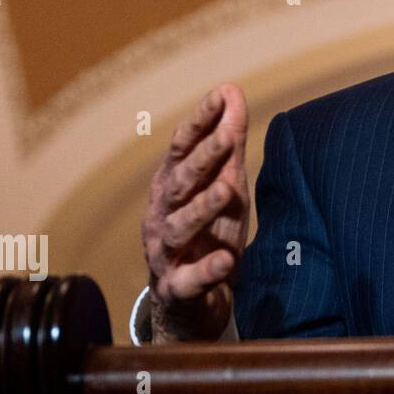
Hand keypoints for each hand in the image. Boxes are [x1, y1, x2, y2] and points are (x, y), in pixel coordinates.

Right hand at [141, 83, 250, 341]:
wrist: (190, 302)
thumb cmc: (207, 231)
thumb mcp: (222, 184)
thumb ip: (227, 143)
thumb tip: (231, 91)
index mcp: (171, 186)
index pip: (182, 147)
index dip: (201, 120)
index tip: (223, 94)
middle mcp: (162, 214)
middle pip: (180, 183)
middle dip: (202, 159)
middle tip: (226, 137)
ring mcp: (165, 252)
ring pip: (179, 228)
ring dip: (203, 208)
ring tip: (228, 191)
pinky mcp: (177, 288)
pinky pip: (190, 280)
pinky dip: (207, 269)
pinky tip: (227, 260)